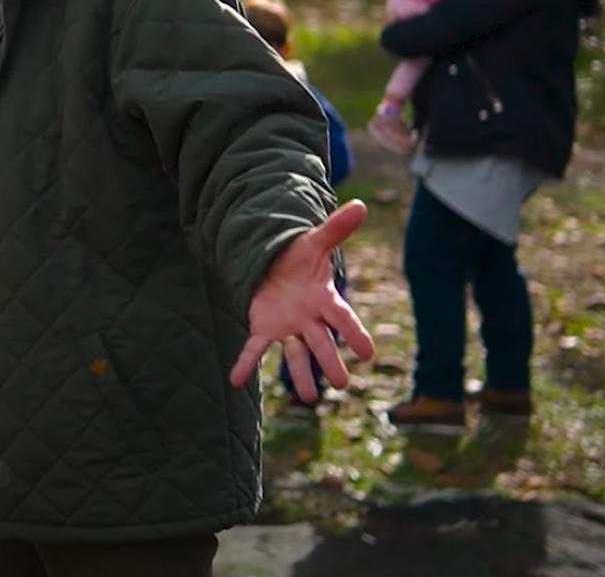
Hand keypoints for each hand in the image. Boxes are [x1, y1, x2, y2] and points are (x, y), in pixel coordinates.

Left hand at [229, 200, 374, 401]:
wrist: (276, 266)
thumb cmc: (300, 258)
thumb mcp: (315, 242)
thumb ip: (336, 229)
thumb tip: (360, 205)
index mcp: (324, 298)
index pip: (342, 318)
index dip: (355, 333)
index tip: (368, 353)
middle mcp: (309, 318)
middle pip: (322, 343)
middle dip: (330, 362)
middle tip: (342, 384)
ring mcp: (287, 327)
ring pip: (295, 354)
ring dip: (301, 375)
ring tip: (307, 398)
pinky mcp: (264, 329)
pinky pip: (255, 349)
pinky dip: (246, 364)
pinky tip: (236, 380)